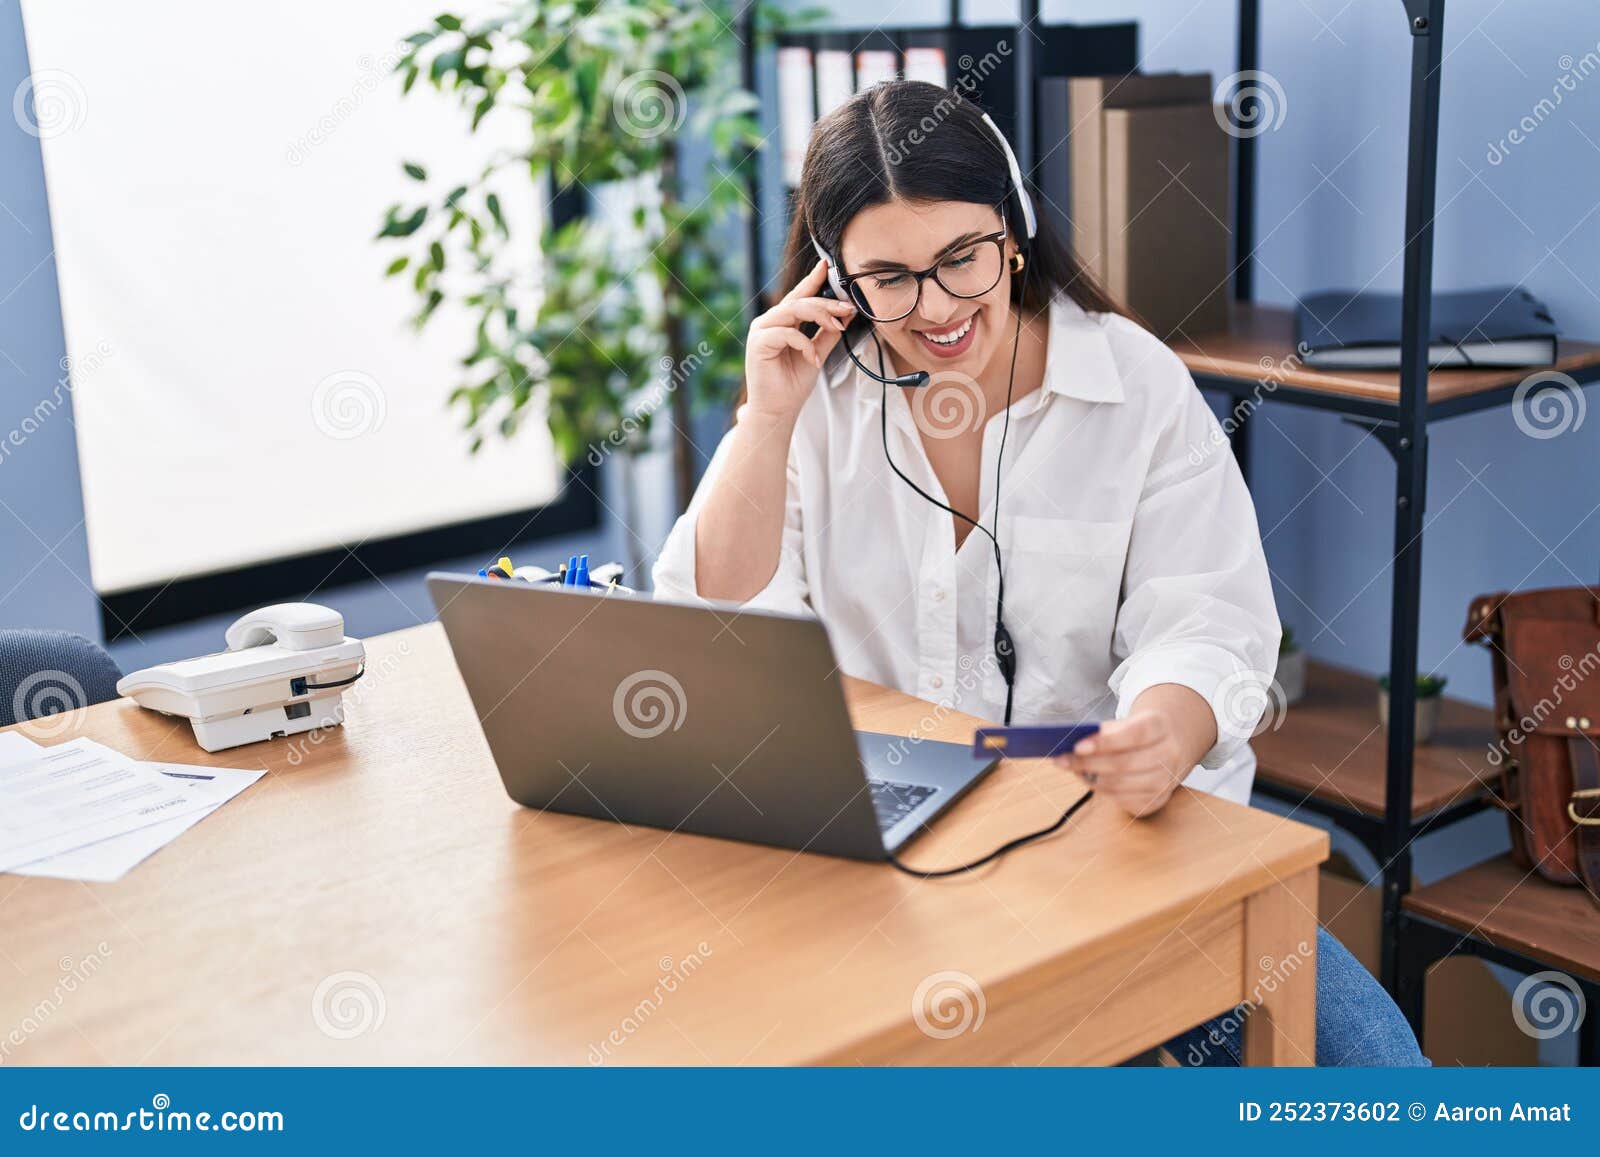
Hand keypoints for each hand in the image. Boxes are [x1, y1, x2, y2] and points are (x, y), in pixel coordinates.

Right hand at [744, 258, 855, 419]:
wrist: (778, 411)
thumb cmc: (792, 384)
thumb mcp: (817, 353)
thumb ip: (829, 333)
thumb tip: (847, 313)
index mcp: (781, 322)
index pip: (799, 295)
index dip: (812, 280)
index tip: (827, 266)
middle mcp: (769, 322)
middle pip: (800, 300)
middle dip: (828, 303)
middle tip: (848, 309)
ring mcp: (761, 330)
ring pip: (794, 310)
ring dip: (821, 316)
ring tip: (837, 329)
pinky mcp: (758, 342)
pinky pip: (787, 332)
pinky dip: (805, 344)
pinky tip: (813, 358)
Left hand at [1054, 698, 1204, 817]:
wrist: (1166, 749)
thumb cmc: (1135, 735)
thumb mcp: (1123, 724)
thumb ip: (1101, 733)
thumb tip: (1071, 748)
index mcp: (1160, 726)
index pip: (1134, 734)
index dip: (1105, 742)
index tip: (1077, 746)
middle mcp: (1169, 754)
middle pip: (1125, 763)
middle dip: (1089, 763)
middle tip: (1062, 761)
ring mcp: (1166, 780)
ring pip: (1121, 784)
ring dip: (1091, 779)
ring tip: (1073, 770)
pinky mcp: (1157, 800)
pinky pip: (1122, 799)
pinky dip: (1102, 790)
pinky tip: (1090, 780)